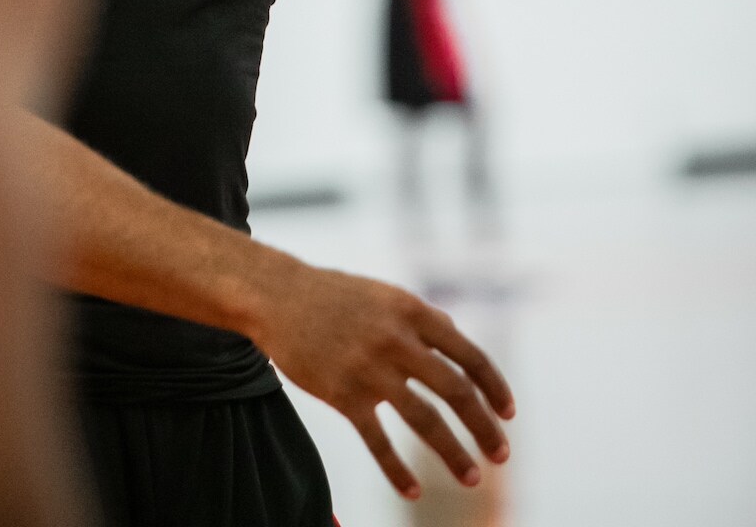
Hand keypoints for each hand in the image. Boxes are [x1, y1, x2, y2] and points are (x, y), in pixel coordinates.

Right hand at [247, 256, 513, 498]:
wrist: (278, 296)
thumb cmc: (334, 295)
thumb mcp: (384, 295)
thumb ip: (421, 317)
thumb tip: (457, 336)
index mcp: (411, 311)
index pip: (468, 354)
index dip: (494, 386)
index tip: (509, 413)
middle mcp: (395, 339)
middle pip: (456, 391)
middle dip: (484, 427)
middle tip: (502, 454)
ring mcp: (369, 368)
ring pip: (424, 420)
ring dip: (453, 454)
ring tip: (472, 478)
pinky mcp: (342, 394)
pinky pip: (377, 440)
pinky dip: (397, 471)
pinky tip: (413, 491)